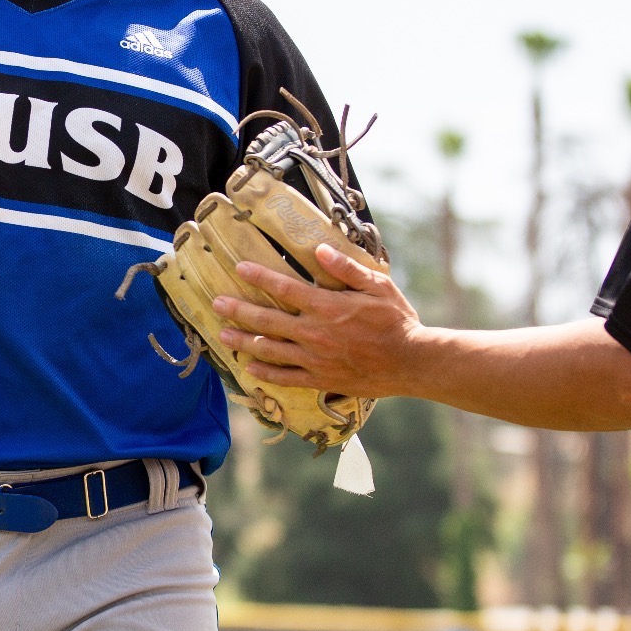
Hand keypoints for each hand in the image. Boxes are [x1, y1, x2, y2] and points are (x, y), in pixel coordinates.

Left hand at [211, 243, 426, 397]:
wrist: (412, 362)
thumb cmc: (397, 320)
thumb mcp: (378, 286)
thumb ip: (347, 269)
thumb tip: (319, 250)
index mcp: (327, 306)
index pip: (284, 288)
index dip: (259, 277)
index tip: (239, 267)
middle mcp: (315, 333)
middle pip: (267, 321)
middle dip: (239, 311)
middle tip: (217, 304)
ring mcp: (315, 359)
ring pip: (270, 350)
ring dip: (243, 342)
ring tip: (223, 335)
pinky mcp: (321, 380)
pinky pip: (286, 378)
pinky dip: (266, 373)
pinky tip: (250, 368)